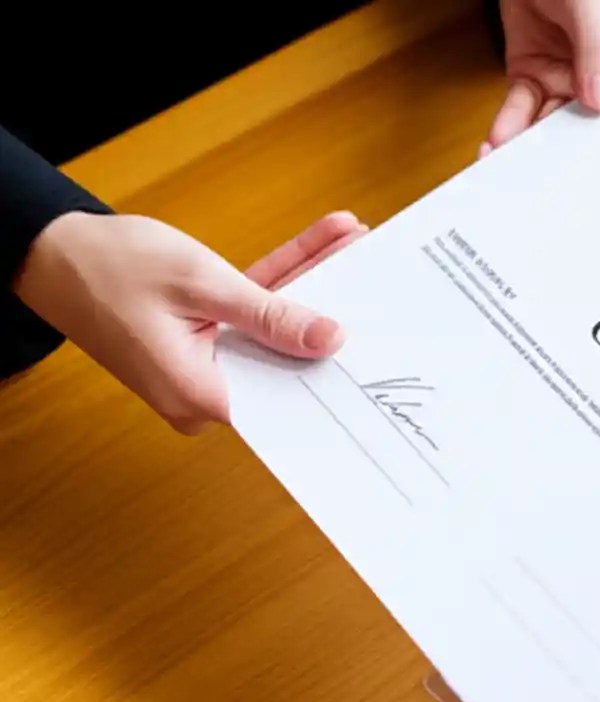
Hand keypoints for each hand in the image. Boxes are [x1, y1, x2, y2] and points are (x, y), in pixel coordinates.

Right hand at [15, 211, 365, 433]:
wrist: (50, 251)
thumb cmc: (109, 268)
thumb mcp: (204, 286)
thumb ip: (271, 315)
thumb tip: (330, 341)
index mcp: (202, 395)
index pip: (287, 397)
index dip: (334, 373)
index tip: (380, 351)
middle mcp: (207, 392)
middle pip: (288, 353)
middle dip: (333, 309)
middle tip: (382, 276)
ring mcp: (209, 365)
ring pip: (276, 324)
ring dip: (314, 280)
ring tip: (359, 242)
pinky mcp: (208, 338)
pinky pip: (255, 309)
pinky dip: (283, 276)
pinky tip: (324, 239)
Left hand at [484, 0, 599, 155]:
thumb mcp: (595, 0)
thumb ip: (598, 46)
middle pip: (593, 123)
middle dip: (572, 152)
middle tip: (554, 180)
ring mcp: (567, 76)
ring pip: (552, 123)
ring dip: (533, 148)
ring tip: (515, 170)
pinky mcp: (532, 73)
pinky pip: (521, 107)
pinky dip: (507, 127)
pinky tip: (496, 145)